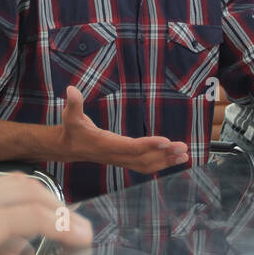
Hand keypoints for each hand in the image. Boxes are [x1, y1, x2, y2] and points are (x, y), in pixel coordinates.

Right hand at [0, 170, 92, 254]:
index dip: (10, 200)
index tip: (25, 217)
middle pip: (15, 188)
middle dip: (43, 201)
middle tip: (64, 217)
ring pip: (32, 200)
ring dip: (60, 214)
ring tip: (81, 231)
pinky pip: (35, 221)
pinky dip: (62, 227)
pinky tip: (80, 238)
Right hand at [59, 85, 188, 173]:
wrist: (69, 148)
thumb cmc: (72, 129)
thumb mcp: (70, 115)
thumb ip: (73, 103)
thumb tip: (70, 89)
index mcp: (105, 145)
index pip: (130, 147)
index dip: (148, 145)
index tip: (166, 141)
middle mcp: (116, 156)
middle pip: (143, 158)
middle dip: (164, 154)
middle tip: (183, 147)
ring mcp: (121, 160)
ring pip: (147, 164)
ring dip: (167, 161)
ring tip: (184, 154)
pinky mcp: (125, 161)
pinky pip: (145, 165)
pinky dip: (161, 163)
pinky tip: (174, 159)